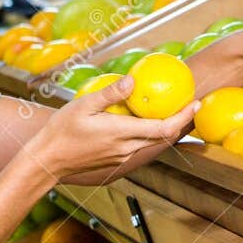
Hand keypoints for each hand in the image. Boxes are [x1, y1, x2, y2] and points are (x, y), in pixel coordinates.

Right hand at [25, 76, 198, 183]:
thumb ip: (110, 93)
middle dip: (181, 122)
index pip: (164, 128)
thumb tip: (133, 80)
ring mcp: (121, 157)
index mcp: (121, 133)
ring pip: (153, 144)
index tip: (195, 103)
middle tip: (189, 105)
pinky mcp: (115, 162)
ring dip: (166, 130)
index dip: (183, 117)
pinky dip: (150, 137)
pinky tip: (145, 127)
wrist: (47, 161)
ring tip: (171, 114)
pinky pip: (140, 149)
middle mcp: (126, 148)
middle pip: (165, 138)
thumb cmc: (60, 132)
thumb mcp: (83, 105)